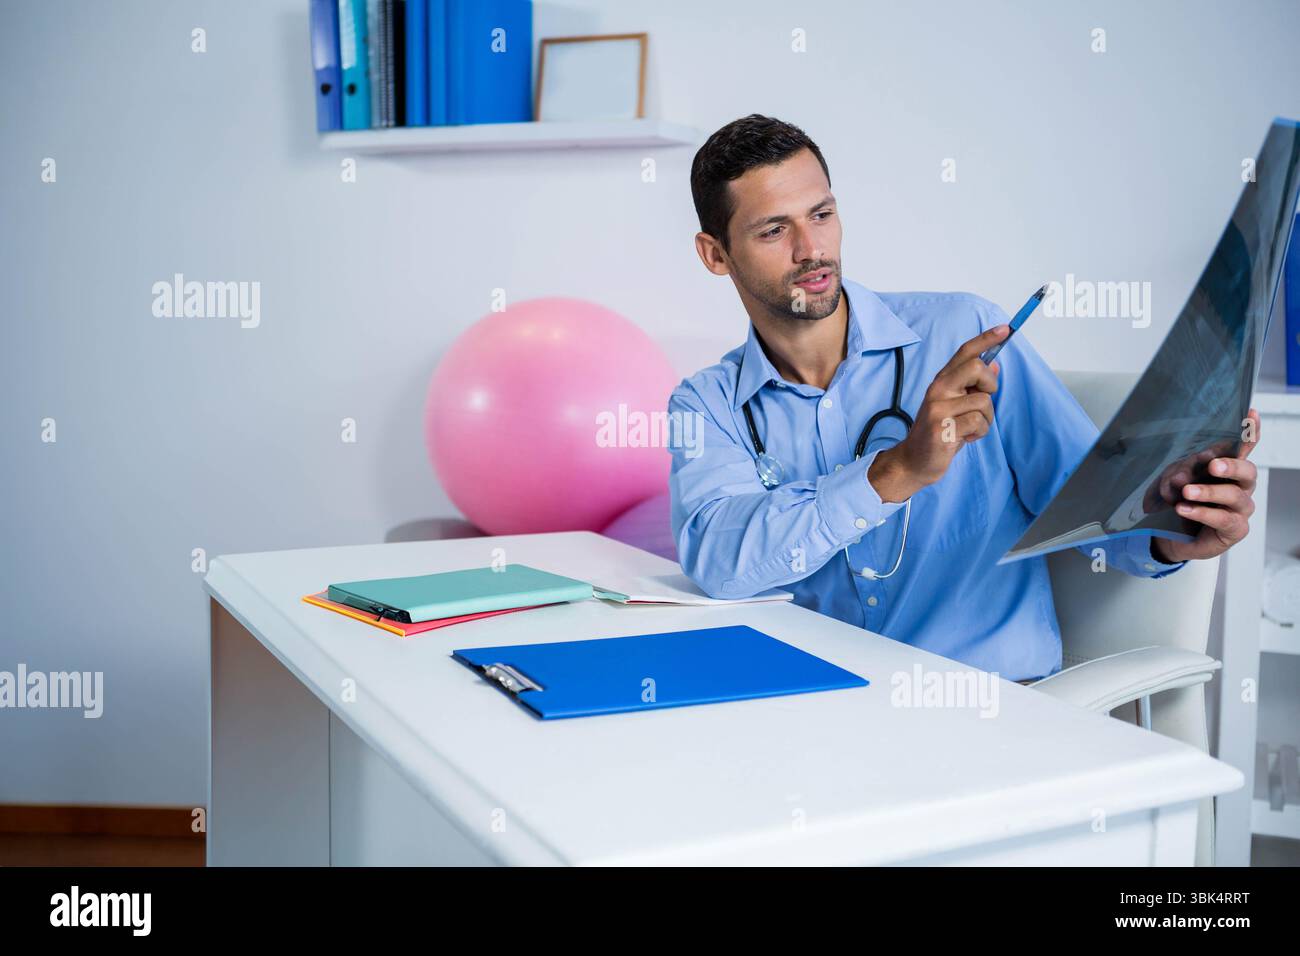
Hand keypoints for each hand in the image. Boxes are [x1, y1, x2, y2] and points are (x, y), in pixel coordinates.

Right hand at [869, 324, 1007, 502]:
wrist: (914, 461)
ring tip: (969, 428)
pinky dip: (979, 434)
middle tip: (983, 399)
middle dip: (990, 384)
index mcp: (942, 381)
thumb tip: (993, 363)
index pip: (965, 352)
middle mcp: (937, 390)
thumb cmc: (939, 431)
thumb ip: (972, 385)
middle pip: (977, 368)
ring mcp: (938, 409)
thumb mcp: (955, 404)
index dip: (987, 339)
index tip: (1006, 328)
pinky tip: (964, 439)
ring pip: (983, 402)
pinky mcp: (943, 429)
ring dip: (985, 419)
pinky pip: (978, 423)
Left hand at [1152, 408, 1259, 562]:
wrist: (1171, 534)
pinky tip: (1185, 509)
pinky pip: (1223, 519)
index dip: (1250, 432)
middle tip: (1212, 465)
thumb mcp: (1171, 482)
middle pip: (1247, 471)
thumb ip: (1178, 475)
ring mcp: (1240, 508)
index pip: (1243, 448)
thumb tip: (1183, 477)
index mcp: (1228, 468)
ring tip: (1186, 492)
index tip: (1251, 414)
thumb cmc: (1178, 501)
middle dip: (1231, 466)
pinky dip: (1203, 512)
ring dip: (1208, 492)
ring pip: (1234, 495)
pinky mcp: (1235, 529)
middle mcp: (1240, 486)